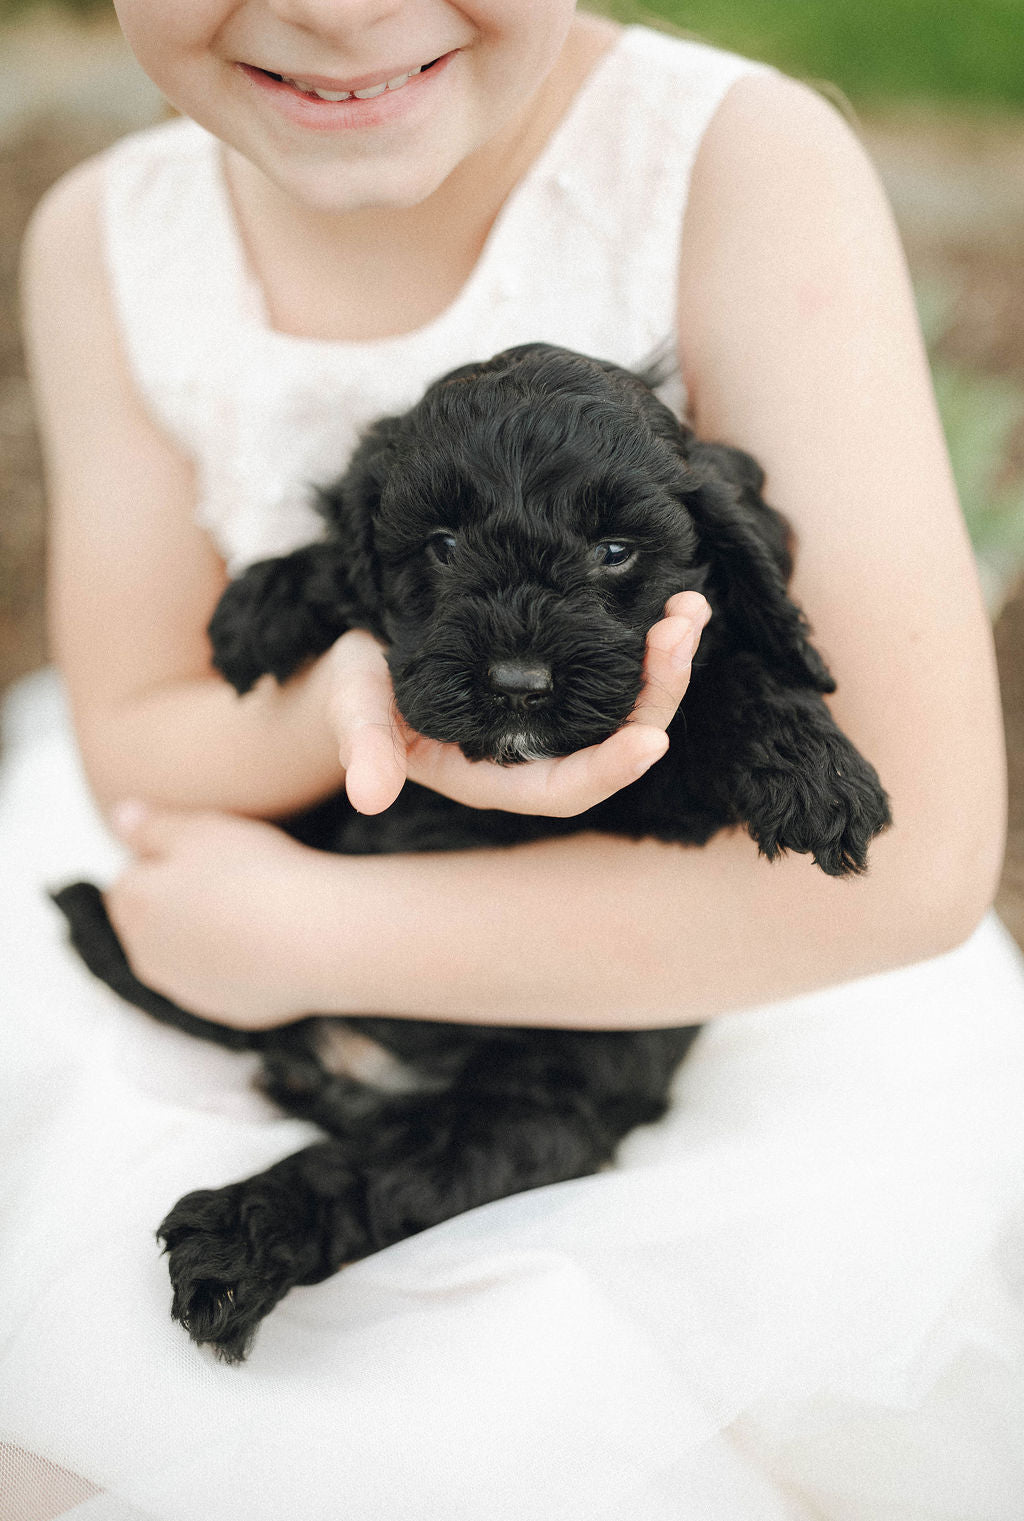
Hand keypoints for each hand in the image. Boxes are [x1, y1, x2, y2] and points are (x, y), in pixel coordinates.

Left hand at [105, 804, 327, 1026]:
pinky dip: (238, 964)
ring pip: (187, 954)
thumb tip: (119, 816)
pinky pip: (224, 980)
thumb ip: (150, 825)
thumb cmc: (253, 874)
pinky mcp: (226, 1010)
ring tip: (254, 909)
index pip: (129, 879)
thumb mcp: (198, 830)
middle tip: (231, 878)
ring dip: (207, 935)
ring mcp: (186, 990)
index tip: (206, 853)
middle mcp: (147, 956)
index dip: (165, 861)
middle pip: (153, 922)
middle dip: (179, 902)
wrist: (315, 939)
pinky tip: (272, 942)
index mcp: (133, 906)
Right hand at [325, 591, 709, 815]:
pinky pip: (618, 673)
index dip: (607, 771)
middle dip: (657, 696)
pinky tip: (670, 603)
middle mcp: (535, 754)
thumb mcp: (355, 710)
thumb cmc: (359, 690)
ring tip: (689, 609)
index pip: (563, 790)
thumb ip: (364, 747)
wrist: (365, 661)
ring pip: (626, 706)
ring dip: (664, 664)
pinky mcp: (562, 680)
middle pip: (614, 744)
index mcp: (493, 776)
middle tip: (681, 631)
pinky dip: (646, 643)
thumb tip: (368, 795)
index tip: (650, 739)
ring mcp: (553, 717)